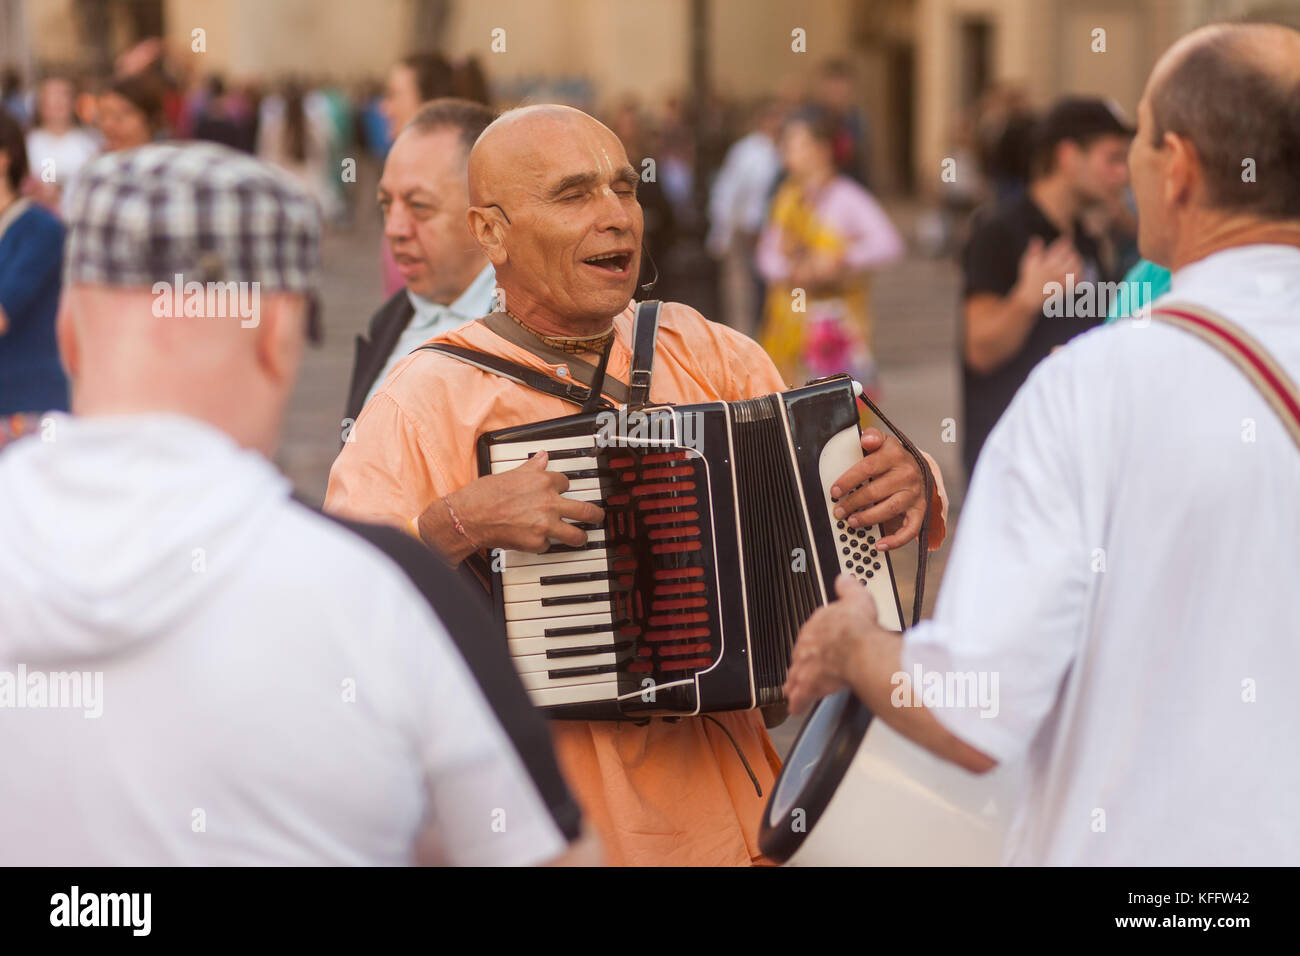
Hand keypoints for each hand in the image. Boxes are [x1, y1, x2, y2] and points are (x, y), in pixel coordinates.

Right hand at [443, 451, 604, 553]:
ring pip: (576, 535)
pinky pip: (548, 546)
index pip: (566, 482)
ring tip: (581, 538)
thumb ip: (531, 467)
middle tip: (597, 517)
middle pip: (585, 510)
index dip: (564, 487)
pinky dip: (543, 545)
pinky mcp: (537, 543)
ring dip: (580, 538)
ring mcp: (545, 524)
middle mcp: (548, 502)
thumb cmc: (484, 495)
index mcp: (542, 481)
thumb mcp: (510, 473)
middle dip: (595, 515)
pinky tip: (536, 541)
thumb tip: (542, 456)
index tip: (564, 490)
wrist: (469, 517)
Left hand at [785, 574, 878, 714]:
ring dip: (795, 682)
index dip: (816, 639)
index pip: (811, 631)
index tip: (822, 643)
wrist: (857, 647)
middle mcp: (807, 644)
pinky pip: (799, 696)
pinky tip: (796, 707)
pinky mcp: (809, 685)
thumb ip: (848, 589)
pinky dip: (798, 702)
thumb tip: (845, 579)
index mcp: (817, 624)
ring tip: (794, 689)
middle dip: (804, 661)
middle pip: (801, 654)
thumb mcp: (856, 598)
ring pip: (795, 674)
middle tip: (811, 667)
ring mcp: (806, 665)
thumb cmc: (858, 626)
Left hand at [829, 428, 927, 550]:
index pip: (868, 467)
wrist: (918, 469)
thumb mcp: (883, 442)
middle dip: (853, 503)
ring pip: (890, 509)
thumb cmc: (893, 459)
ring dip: (868, 518)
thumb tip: (866, 438)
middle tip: (838, 511)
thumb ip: (872, 438)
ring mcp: (914, 494)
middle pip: (876, 491)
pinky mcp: (919, 511)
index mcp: (895, 455)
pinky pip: (910, 529)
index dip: (849, 480)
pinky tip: (880, 544)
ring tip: (852, 522)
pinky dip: (896, 540)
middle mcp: (907, 475)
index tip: (835, 491)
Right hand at [1013, 235, 1081, 310]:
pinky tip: (1079, 271)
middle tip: (1071, 249)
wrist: (1029, 298)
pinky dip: (1079, 274)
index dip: (1065, 242)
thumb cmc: (1029, 279)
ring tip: (1076, 259)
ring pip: (1075, 268)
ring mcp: (1060, 280)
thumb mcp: (1028, 263)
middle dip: (1072, 251)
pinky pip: (1076, 280)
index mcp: (1046, 263)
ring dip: (1078, 262)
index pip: (1060, 249)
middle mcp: (1054, 271)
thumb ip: (1034, 250)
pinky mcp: (1064, 288)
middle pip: (1070, 257)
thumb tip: (1037, 238)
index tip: (1066, 240)